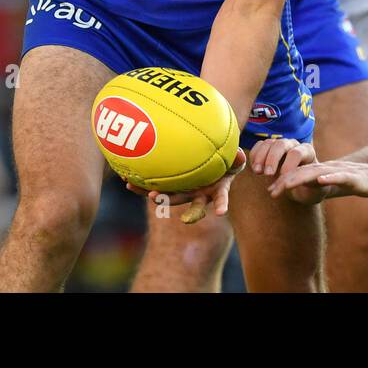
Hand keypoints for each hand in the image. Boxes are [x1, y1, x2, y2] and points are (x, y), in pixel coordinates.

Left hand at [126, 148, 246, 223]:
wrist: (219, 163)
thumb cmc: (228, 162)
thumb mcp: (235, 161)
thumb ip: (237, 160)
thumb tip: (241, 155)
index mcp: (212, 190)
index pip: (218, 198)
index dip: (221, 204)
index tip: (223, 212)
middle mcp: (195, 193)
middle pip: (179, 198)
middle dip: (166, 198)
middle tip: (153, 197)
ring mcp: (183, 188)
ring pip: (163, 191)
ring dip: (148, 190)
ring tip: (133, 187)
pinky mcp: (175, 181)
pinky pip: (157, 179)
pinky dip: (142, 179)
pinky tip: (126, 174)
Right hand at [250, 138, 331, 204]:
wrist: (302, 187)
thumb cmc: (311, 190)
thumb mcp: (317, 190)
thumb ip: (317, 185)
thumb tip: (311, 181)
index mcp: (307, 152)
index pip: (297, 152)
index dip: (288, 164)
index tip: (283, 177)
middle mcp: (294, 145)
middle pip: (281, 144)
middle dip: (272, 158)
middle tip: (267, 174)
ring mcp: (280, 145)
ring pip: (269, 143)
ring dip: (261, 157)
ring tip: (258, 172)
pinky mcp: (269, 148)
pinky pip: (259, 145)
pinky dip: (255, 155)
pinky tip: (255, 168)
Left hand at [269, 158, 367, 201]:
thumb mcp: (342, 185)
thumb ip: (326, 186)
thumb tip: (309, 190)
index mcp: (328, 170)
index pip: (302, 174)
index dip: (285, 181)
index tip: (270, 191)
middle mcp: (333, 168)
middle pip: (305, 172)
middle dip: (285, 181)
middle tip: (270, 192)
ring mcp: (345, 172)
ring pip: (318, 172)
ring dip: (300, 178)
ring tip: (285, 185)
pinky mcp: (358, 179)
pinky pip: (342, 177)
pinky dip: (329, 178)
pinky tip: (319, 180)